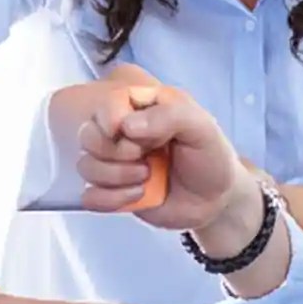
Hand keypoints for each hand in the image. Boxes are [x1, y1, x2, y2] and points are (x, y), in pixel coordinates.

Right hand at [76, 64, 245, 230]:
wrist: (216, 200)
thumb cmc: (210, 156)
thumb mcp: (202, 128)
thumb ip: (170, 116)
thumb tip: (127, 126)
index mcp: (142, 107)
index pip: (108, 103)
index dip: (110, 118)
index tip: (126, 132)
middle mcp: (122, 132)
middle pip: (88, 134)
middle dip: (114, 151)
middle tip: (143, 157)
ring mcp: (115, 163)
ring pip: (86, 165)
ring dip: (115, 176)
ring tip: (146, 178)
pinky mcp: (112, 191)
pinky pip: (89, 196)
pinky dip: (110, 199)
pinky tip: (138, 196)